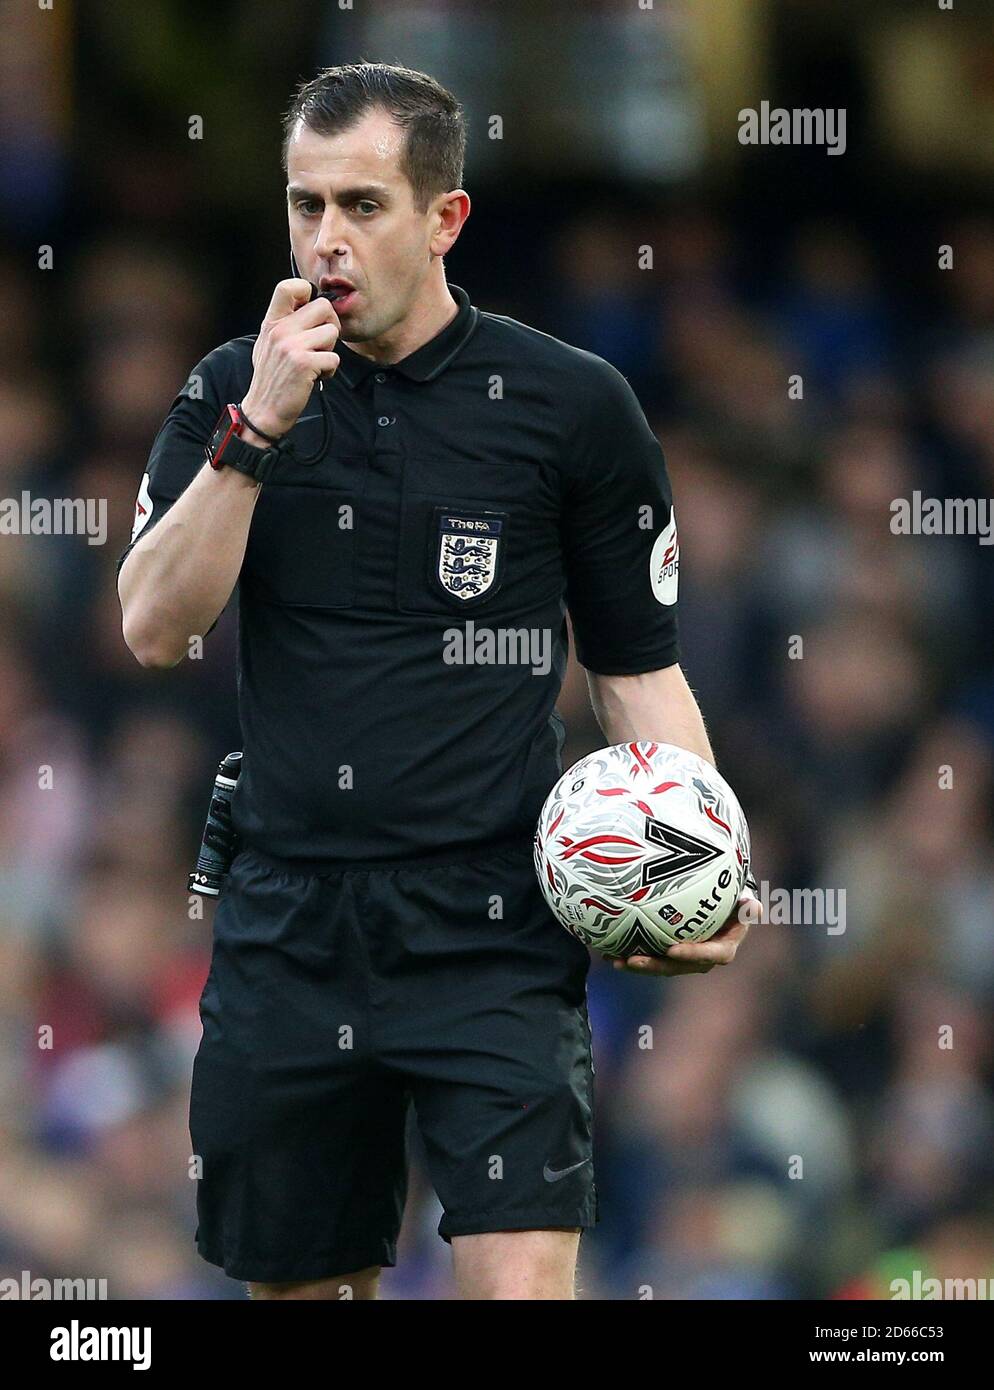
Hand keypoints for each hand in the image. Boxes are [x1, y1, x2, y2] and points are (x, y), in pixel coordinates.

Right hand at [241, 279, 340, 438]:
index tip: (311, 313)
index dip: (309, 294)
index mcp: (272, 322)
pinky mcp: (304, 363)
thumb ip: (285, 324)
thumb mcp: (268, 344)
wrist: (262, 411)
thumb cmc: (271, 379)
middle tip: (322, 344)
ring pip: (332, 332)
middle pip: (324, 307)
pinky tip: (316, 377)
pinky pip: (334, 358)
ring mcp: (291, 346)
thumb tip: (308, 304)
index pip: (291, 286)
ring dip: (330, 350)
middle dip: (330, 325)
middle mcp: (280, 329)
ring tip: (316, 363)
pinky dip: (329, 370)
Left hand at [602, 890, 760, 976]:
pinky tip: (609, 952)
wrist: (721, 899)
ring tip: (616, 961)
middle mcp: (704, 957)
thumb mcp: (743, 897)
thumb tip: (753, 905)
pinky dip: (631, 954)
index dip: (693, 954)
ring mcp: (685, 957)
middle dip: (656, 966)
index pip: (712, 955)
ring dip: (639, 964)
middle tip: (633, 960)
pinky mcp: (669, 952)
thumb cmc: (733, 895)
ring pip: (662, 965)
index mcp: (724, 946)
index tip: (672, 948)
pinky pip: (651, 954)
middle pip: (679, 966)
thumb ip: (747, 904)